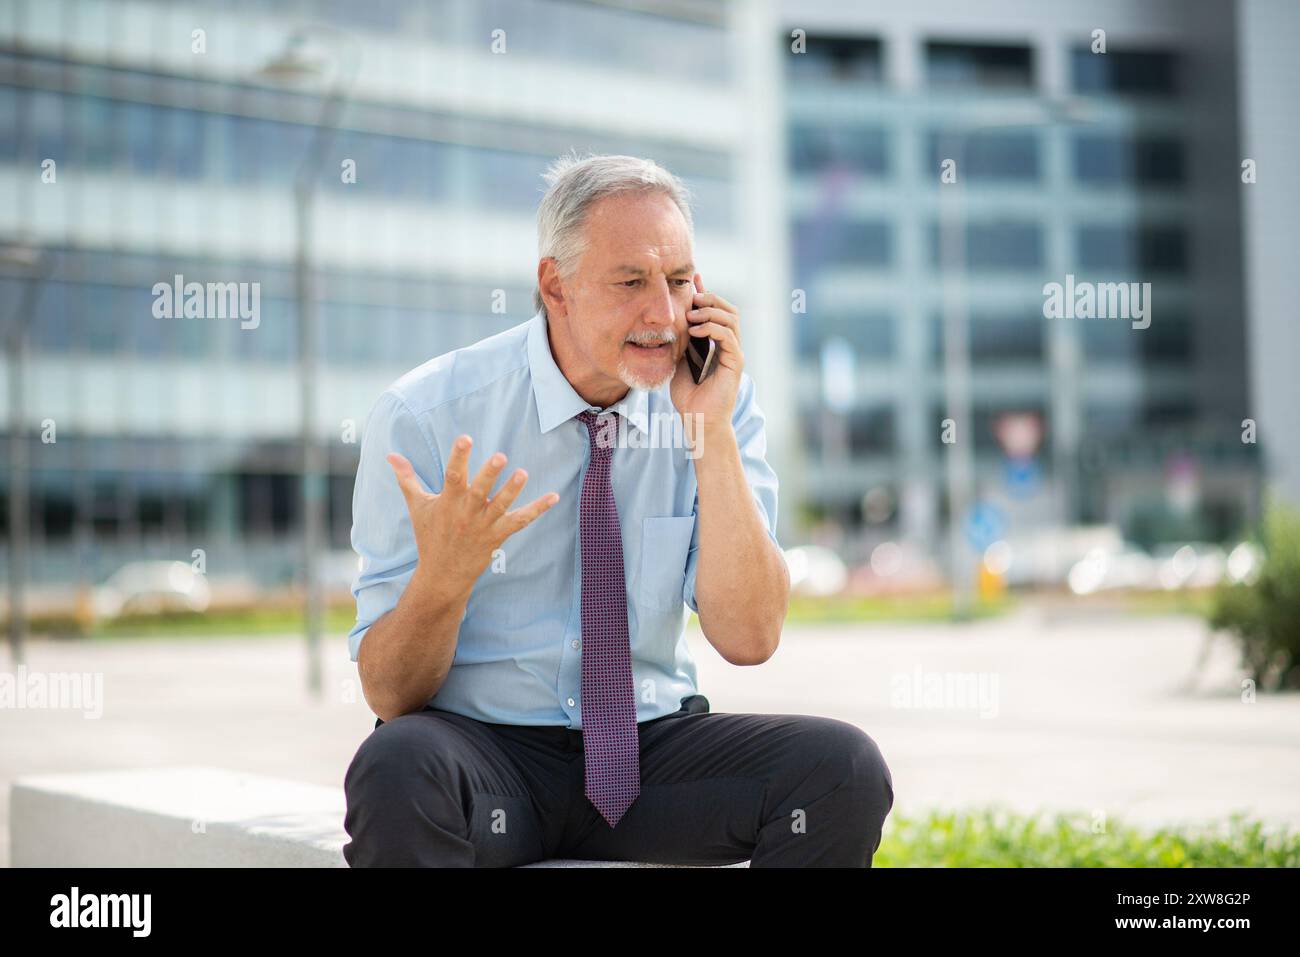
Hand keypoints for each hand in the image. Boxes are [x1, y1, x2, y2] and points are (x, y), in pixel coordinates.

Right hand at [387, 435, 558, 597]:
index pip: (453, 476)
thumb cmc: (429, 536)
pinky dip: (537, 510)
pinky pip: (520, 521)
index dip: (459, 456)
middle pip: (479, 491)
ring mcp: (484, 526)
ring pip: (501, 507)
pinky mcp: (498, 536)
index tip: (465, 438)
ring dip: (512, 491)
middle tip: (500, 456)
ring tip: (522, 473)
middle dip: (489, 475)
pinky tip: (553, 496)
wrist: (443, 575)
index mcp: (448, 502)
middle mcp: (467, 513)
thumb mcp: (417, 506)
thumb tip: (390, 454)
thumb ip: (406, 478)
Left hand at [670, 273, 742, 433]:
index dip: (706, 293)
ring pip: (731, 319)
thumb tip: (672, 319)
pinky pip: (729, 338)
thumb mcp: (678, 360)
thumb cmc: (688, 396)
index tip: (693, 278)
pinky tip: (695, 330)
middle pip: (729, 309)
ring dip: (711, 311)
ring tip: (691, 314)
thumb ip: (680, 341)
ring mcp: (734, 354)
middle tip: (692, 297)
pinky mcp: (735, 364)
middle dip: (711, 298)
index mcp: (717, 343)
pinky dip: (713, 329)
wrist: (697, 420)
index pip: (716, 311)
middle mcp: (730, 346)